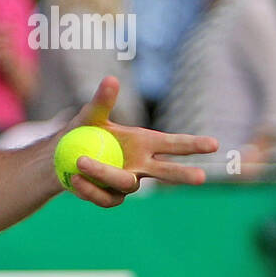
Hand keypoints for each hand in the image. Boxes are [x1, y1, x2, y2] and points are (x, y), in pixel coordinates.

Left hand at [62, 77, 218, 206]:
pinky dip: (90, 188)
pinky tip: (75, 178)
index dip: (193, 145)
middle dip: (183, 174)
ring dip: (104, 173)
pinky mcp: (111, 197)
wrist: (61, 157)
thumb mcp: (91, 116)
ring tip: (81, 161)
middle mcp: (142, 165)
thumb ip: (102, 102)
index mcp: (145, 143)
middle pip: (167, 172)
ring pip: (127, 183)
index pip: (174, 144)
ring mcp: (128, 183)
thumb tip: (111, 79)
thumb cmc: (83, 132)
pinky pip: (106, 197)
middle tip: (201, 177)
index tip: (214, 144)